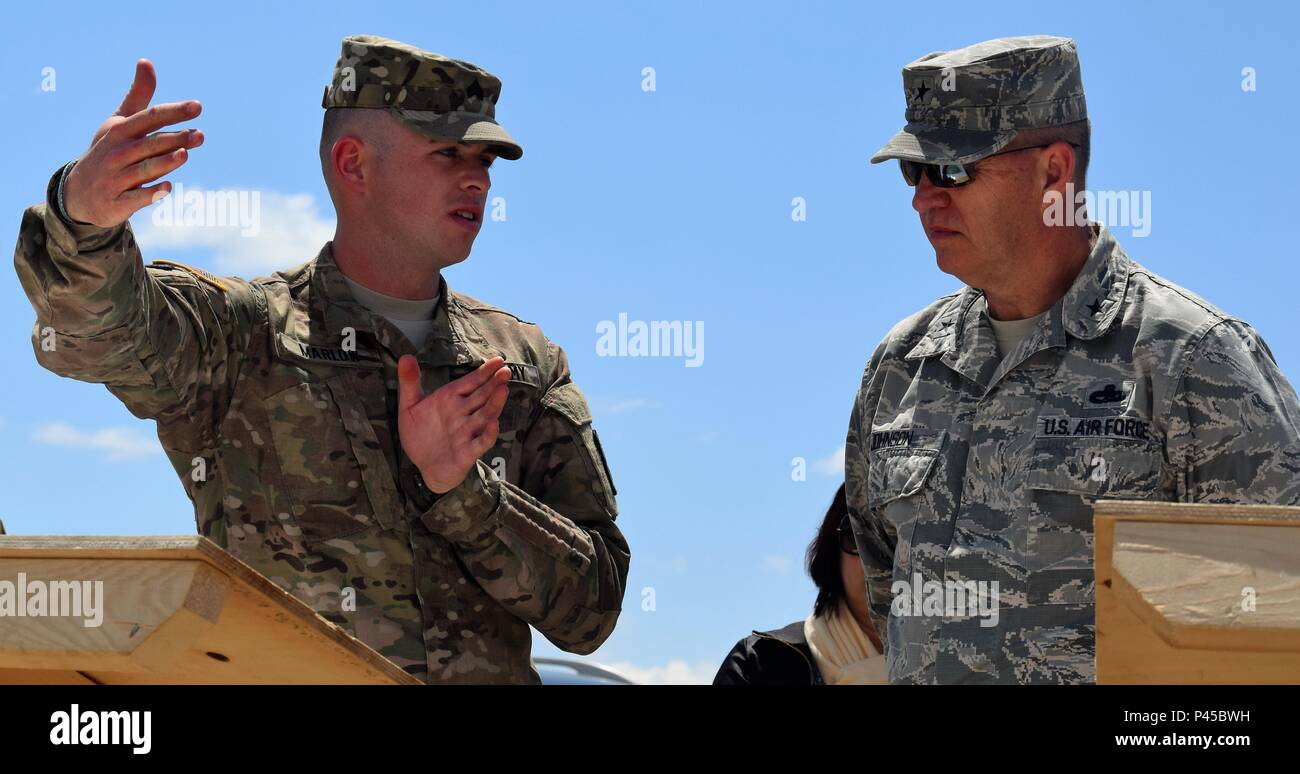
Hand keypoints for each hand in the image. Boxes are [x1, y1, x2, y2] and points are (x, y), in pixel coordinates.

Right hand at [62, 59, 204, 227]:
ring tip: (184, 155)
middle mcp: (117, 153)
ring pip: (143, 169)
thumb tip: (146, 61)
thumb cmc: (108, 151)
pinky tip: (168, 188)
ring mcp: (116, 179)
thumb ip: (138, 96)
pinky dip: (151, 193)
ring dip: (163, 163)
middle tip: (200, 136)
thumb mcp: (119, 123)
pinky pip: (136, 198)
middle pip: (149, 144)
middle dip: (174, 139)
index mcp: (120, 131)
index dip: (173, 112)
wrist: (78, 193)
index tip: (197, 106)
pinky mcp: (117, 203)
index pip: (149, 118)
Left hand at [397, 354, 510, 493]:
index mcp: (451, 399)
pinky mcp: (467, 452)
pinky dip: (488, 435)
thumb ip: (409, 382)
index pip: (471, 382)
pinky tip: (493, 424)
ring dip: (494, 404)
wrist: (423, 466)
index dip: (484, 372)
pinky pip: (480, 443)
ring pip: (484, 416)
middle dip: (494, 384)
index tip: (498, 360)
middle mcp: (463, 414)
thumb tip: (406, 355)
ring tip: (503, 390)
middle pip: (482, 396)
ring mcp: (467, 433)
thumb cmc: (420, 434)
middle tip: (505, 372)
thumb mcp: (409, 406)